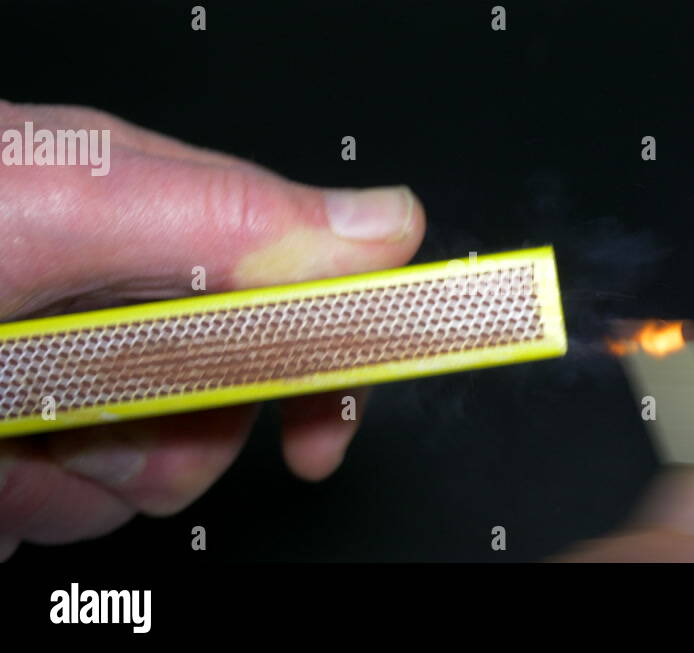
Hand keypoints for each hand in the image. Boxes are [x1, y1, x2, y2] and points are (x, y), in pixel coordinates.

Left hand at [0, 101, 425, 559]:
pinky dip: (33, 504)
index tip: (326, 431)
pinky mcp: (25, 454)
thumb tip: (393, 223)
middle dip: (176, 435)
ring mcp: (72, 383)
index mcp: (147, 221)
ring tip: (8, 439)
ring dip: (88, 475)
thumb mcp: (50, 208)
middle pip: (228, 399)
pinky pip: (75, 511)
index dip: (328, 355)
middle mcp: (119, 299)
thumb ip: (228, 216)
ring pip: (154, 471)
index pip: (295, 282)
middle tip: (108, 419)